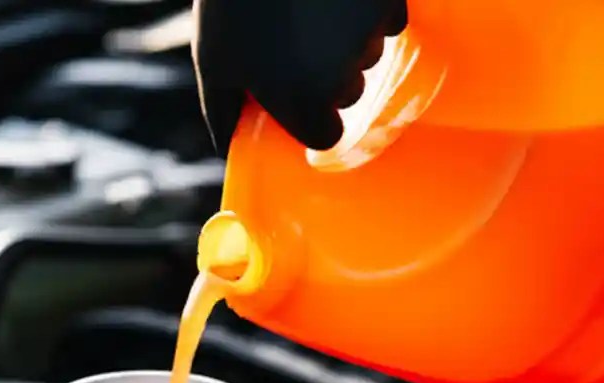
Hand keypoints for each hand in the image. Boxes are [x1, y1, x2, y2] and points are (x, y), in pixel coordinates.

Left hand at [192, 0, 406, 154]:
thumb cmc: (233, 2)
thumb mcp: (214, 58)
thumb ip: (222, 111)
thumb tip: (228, 146)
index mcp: (302, 102)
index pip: (325, 135)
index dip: (310, 115)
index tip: (294, 93)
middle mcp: (345, 80)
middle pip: (348, 94)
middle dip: (327, 75)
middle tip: (294, 38)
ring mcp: (370, 39)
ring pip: (368, 54)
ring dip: (348, 41)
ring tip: (310, 9)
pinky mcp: (389, 2)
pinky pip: (387, 19)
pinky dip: (367, 10)